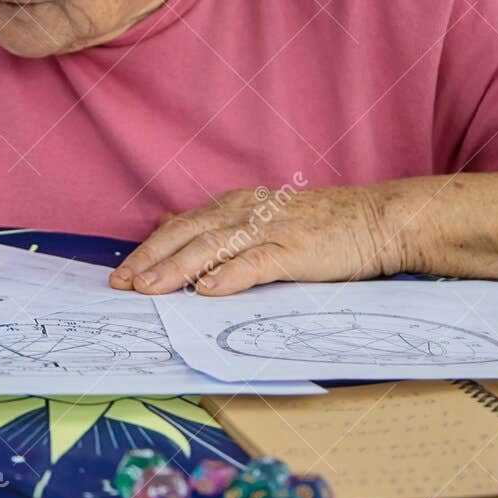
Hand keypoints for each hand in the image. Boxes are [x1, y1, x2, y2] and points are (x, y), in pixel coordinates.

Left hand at [108, 186, 398, 295]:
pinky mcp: (295, 249)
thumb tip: (167, 224)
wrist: (376, 220)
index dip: (148, 251)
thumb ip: (214, 224)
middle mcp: (246, 213)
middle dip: (151, 261)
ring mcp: (270, 229)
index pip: (180, 228)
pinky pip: (256, 263)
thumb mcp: (258, 216)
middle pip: (187, 235)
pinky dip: (230, 276)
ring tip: (150, 289)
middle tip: (122, 285)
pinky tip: (209, 291)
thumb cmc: (319, 224)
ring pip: (213, 248)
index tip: (120, 276)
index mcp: (234, 206)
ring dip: (178, 269)